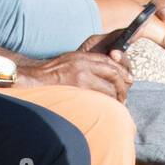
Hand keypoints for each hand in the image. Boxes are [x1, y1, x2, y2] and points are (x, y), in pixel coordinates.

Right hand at [19, 38, 133, 101]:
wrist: (35, 80)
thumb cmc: (51, 72)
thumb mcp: (70, 60)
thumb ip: (87, 64)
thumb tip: (106, 73)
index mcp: (82, 57)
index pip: (109, 62)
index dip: (121, 71)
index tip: (129, 79)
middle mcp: (83, 65)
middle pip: (113, 74)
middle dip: (123, 86)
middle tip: (125, 95)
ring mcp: (81, 78)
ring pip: (108, 89)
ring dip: (116, 97)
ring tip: (118, 103)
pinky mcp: (79, 90)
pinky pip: (100, 98)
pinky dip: (107, 103)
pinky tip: (108, 108)